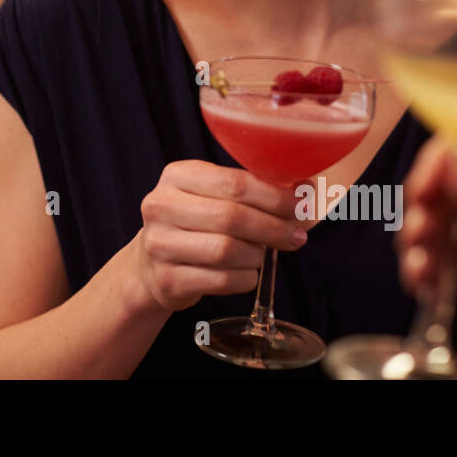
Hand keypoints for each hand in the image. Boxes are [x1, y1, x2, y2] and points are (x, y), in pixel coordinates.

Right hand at [131, 160, 306, 312]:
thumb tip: (306, 193)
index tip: (301, 204)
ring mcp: (159, 244)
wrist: (151, 265)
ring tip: (262, 254)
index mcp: (177, 176)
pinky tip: (247, 273)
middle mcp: (161, 206)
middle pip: (232, 217)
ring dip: (257, 255)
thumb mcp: (210, 195)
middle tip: (296, 236)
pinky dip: (245, 278)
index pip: (234, 183)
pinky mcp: (167, 279)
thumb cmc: (193, 224)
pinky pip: (222, 280)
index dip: (274, 196)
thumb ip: (250, 191)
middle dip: (273, 227)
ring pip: (227, 250)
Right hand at [399, 122, 456, 342]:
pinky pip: (439, 247)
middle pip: (449, 164)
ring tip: (421, 267)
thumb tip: (454, 172)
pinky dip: (425, 263)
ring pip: (437, 206)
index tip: (432, 180)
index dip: (451, 146)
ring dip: (420, 233)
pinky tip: (425, 286)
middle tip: (420, 226)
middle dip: (427, 196)